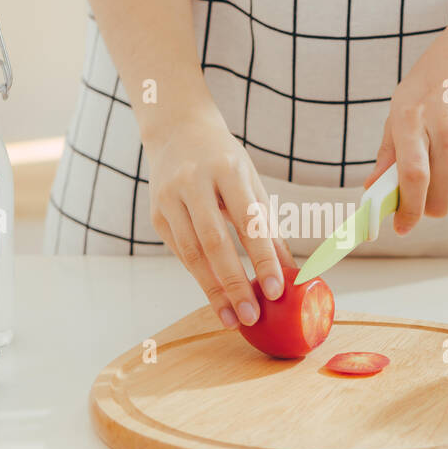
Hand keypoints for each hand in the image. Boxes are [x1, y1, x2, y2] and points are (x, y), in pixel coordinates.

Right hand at [146, 112, 293, 327]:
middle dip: (235, 284)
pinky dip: (200, 276)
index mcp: (227, 169)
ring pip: (191, 253)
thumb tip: (291, 270)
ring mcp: (169, 198)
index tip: (276, 291)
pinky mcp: (156, 213)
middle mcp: (193, 182)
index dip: (262, 259)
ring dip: (214, 290)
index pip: (248, 222)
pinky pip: (180, 252)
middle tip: (252, 316)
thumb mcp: (251, 182)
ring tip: (233, 318)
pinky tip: (216, 296)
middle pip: (214, 242)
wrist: (177, 130)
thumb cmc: (224, 160)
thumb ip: (269, 226)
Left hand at [365, 3, 447, 233]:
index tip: (402, 228)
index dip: (407, 210)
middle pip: (440, 195)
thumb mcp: (401, 106)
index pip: (414, 177)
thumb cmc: (434, 81)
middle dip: (428, 204)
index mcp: (414, 117)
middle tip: (424, 192)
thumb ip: (388, 153)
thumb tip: (374, 191)